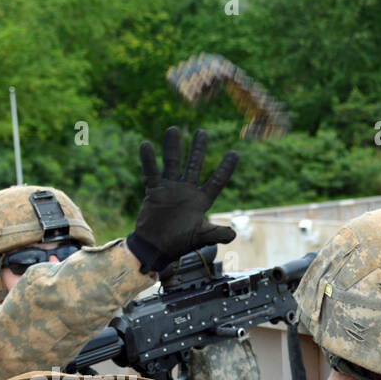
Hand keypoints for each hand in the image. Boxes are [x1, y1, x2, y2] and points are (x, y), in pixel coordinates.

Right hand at [127, 127, 237, 273]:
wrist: (155, 249)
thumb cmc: (179, 244)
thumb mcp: (200, 238)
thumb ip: (216, 234)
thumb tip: (233, 234)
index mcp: (201, 201)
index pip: (216, 182)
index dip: (225, 168)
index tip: (234, 153)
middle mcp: (187, 191)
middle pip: (194, 165)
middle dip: (198, 149)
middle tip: (202, 132)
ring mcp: (170, 189)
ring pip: (172, 164)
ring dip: (173, 147)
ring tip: (173, 129)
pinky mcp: (154, 191)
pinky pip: (151, 173)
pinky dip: (148, 161)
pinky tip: (146, 146)